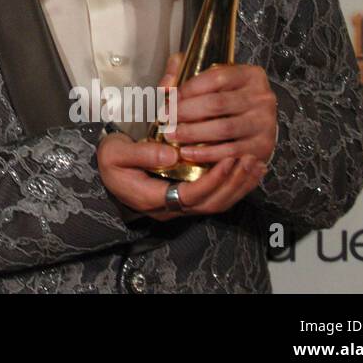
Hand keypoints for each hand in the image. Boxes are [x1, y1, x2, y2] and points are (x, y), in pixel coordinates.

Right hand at [100, 130, 265, 221]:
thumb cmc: (109, 160)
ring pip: (217, 204)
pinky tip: (246, 170)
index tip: (228, 159)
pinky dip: (234, 186)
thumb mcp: (115, 154)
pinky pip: (215, 198)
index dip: (213, 180)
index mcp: (152, 198)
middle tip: (251, 160)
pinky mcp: (186, 199)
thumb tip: (171, 156)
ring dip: (239, 186)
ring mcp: (178, 206)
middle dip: (234, 184)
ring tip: (255, 164)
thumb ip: (141, 154)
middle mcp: (169, 208)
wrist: (106, 169)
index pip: (191, 196)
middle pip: (210, 204)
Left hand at [162, 62, 277, 169]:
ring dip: (193, 133)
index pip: (215, 78)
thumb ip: (183, 72)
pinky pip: (232, 151)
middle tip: (165, 119)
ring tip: (171, 135)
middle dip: (185, 112)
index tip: (168, 100)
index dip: (188, 89)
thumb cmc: (227, 98)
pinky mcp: (263, 146)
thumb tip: (165, 86)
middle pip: (217, 103)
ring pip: (224, 128)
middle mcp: (262, 97)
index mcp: (250, 75)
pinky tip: (188, 152)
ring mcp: (265, 123)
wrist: (257, 124)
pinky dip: (207, 153)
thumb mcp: (210, 78)